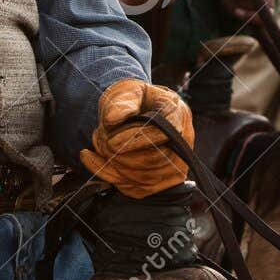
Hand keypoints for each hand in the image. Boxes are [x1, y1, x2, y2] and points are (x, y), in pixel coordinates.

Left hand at [77, 78, 192, 196]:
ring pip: (143, 177)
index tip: (111, 141)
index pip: (162, 133)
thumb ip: (122, 101)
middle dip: (120, 155)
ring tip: (101, 146)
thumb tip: (112, 118)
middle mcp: (183, 140)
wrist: (134, 113)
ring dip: (114, 165)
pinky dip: (111, 177)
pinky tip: (96, 161)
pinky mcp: (162, 182)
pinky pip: (135, 188)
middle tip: (102, 142)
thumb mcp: (127, 91)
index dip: (135, 140)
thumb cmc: (132, 100)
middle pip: (153, 159)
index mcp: (178, 112)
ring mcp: (175, 163)